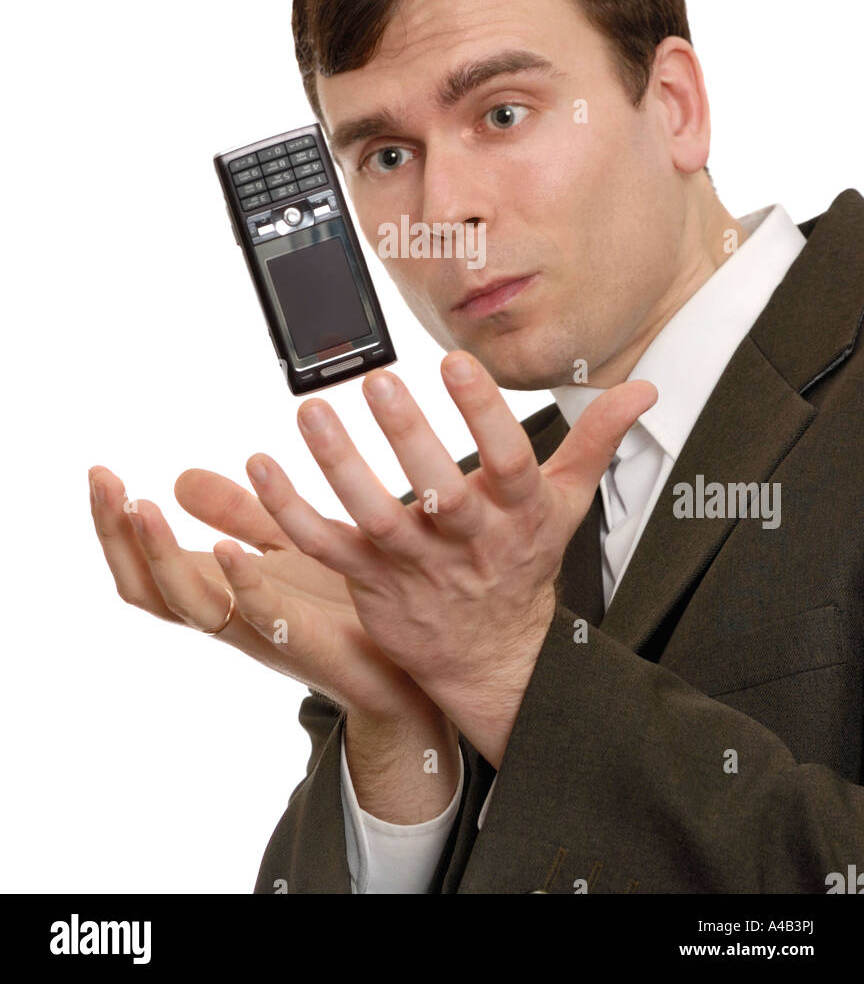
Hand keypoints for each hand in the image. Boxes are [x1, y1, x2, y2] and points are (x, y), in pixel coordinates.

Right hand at [88, 462, 440, 722]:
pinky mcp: (311, 641)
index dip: (116, 523)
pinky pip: (266, 617)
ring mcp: (264, 633)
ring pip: (193, 605)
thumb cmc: (344, 603)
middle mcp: (231, 617)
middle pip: (151, 587)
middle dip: (120, 535)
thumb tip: (177, 477)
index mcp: (221, 592)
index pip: (145, 564)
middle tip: (105, 482)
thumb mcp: (286, 542)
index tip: (100, 473)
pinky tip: (227, 548)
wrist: (410, 661)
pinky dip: (242, 584)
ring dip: (163, 555)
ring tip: (142, 509)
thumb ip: (236, 512)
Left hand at [244, 350, 656, 766]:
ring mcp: (413, 564)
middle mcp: (465, 542)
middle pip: (439, 493)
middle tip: (378, 383)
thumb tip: (642, 389)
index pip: (508, 461)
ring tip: (311, 412)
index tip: (456, 362)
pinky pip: (322, 545)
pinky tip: (260, 464)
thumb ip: (597, 439)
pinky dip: (287, 510)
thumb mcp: (569, 504)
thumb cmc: (524, 565)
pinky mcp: (368, 580)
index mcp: (517, 516)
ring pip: (373, 516)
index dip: (484, 414)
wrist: (494, 657)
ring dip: (339, 466)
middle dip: (409, 439)